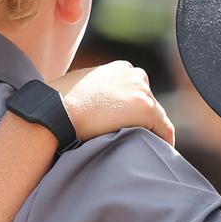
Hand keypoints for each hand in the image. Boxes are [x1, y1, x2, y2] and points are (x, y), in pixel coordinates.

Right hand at [52, 61, 175, 144]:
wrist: (56, 111)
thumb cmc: (58, 105)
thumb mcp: (79, 88)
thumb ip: (95, 92)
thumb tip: (93, 106)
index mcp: (119, 69)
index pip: (136, 91)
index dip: (133, 111)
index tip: (130, 126)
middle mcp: (134, 74)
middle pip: (149, 102)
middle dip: (144, 121)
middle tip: (138, 141)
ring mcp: (141, 90)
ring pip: (157, 116)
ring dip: (152, 131)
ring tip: (145, 149)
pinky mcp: (146, 108)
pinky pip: (164, 129)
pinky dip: (164, 141)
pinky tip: (159, 152)